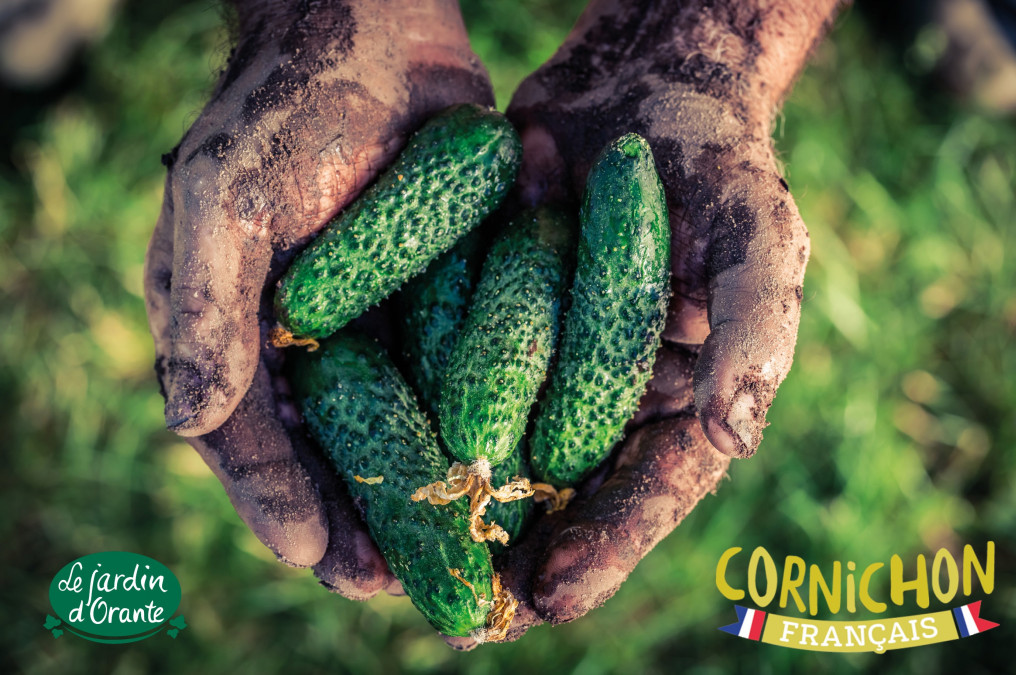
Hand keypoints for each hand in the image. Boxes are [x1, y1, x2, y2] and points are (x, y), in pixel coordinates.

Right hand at [143, 0, 492, 587]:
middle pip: (332, 453)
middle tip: (396, 582)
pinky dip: (480, 418)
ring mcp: (379, 324)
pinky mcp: (441, 298)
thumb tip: (188, 422)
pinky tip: (518, 461)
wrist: (372, 36)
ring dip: (425, 490)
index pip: (252, 439)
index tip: (321, 558)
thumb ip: (207, 310)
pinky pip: (457, 370)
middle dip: (361, 518)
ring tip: (461, 545)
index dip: (282, 501)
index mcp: (240, 334)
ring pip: (401, 428)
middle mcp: (310, 344)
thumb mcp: (224, 204)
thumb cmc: (283, 115)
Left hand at [444, 0, 842, 645]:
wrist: (642, 86)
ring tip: (401, 562)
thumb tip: (731, 434)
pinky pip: (448, 371)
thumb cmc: (720, 167)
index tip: (549, 598)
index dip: (603, 546)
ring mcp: (542, 359)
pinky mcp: (488, 314)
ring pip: (494, 445)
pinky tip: (365, 453)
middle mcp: (604, 396)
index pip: (643, 491)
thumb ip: (754, 334)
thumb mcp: (758, 241)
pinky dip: (413, 411)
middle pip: (560, 491)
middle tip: (463, 615)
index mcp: (677, 402)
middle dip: (513, 550)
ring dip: (452, 502)